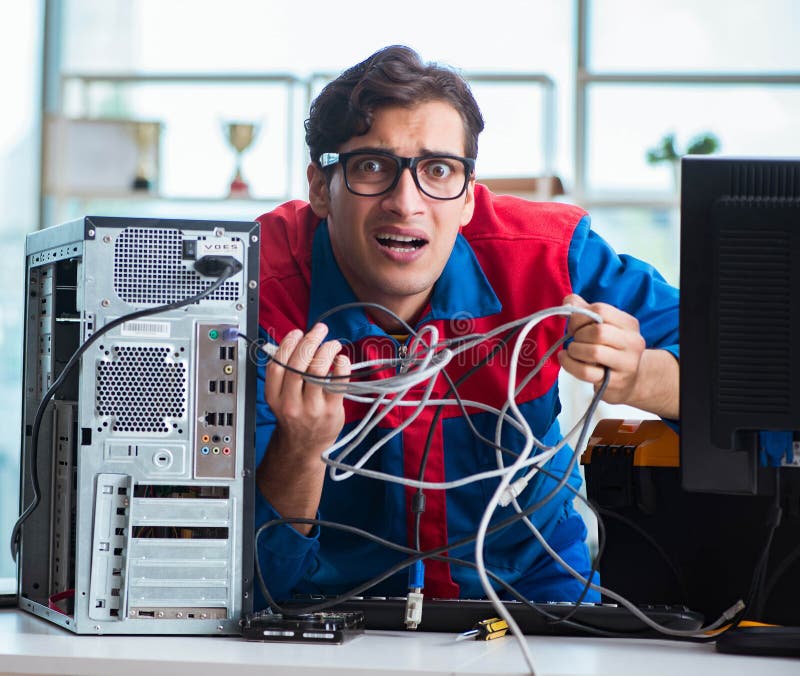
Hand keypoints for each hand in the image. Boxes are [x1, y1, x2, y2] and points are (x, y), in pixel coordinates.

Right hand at [258, 323, 350, 532]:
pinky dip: (341, 365)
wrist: (304, 448)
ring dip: (327, 350)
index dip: (287, 344)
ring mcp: (311, 407)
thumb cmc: (296, 417)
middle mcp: (291, 402)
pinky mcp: (331, 410)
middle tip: (319, 330)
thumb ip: (286, 373)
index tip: (297, 332)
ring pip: (317, 370)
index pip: (277, 365)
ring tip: (333, 344)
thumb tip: (298, 341)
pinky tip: (342, 359)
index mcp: (275, 396)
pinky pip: (337, 382)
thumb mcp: (282, 397)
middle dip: (310, 341)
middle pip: (298, 364)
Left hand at [557, 294, 678, 417]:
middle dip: (578, 334)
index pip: (601, 310)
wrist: (630, 380)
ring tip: (572, 351)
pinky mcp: (614, 382)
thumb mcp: (603, 326)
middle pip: (598, 331)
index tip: (574, 324)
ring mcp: (625, 364)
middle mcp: (632, 343)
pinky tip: (565, 359)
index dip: (580, 316)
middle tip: (574, 339)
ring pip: (593, 352)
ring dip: (574, 350)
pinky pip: (585, 372)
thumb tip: (567, 302)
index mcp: (629, 324)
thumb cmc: (611, 348)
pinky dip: (569, 364)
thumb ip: (584, 309)